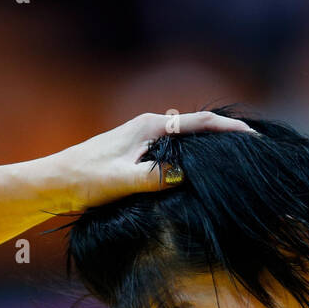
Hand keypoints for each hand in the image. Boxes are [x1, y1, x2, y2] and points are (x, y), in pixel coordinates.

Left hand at [48, 111, 254, 210]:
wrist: (53, 183)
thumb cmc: (84, 180)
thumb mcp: (123, 181)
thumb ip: (156, 177)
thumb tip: (188, 176)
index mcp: (149, 127)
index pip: (200, 124)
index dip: (230, 130)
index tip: (255, 137)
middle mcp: (149, 127)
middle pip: (198, 128)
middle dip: (227, 136)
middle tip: (255, 152)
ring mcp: (143, 139)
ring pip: (187, 141)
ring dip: (210, 149)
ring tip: (236, 162)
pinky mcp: (137, 154)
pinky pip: (175, 153)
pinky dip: (193, 159)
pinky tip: (201, 174)